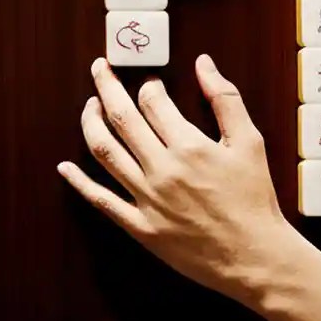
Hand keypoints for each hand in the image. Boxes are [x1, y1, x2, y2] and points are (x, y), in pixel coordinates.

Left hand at [57, 56, 296, 302]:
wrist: (255, 257)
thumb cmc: (254, 199)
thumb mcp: (249, 143)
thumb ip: (225, 99)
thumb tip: (203, 63)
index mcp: (189, 147)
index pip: (152, 102)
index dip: (147, 86)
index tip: (149, 83)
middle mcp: (162, 169)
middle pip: (121, 118)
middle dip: (106, 87)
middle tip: (99, 69)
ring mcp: (147, 198)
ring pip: (105, 152)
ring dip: (90, 123)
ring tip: (89, 105)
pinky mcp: (139, 226)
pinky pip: (101, 199)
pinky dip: (79, 182)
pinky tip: (64, 167)